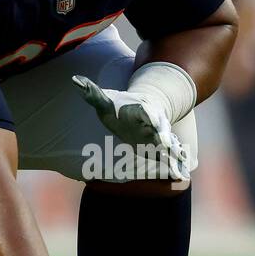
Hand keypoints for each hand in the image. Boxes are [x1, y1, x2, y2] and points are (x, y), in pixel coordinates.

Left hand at [72, 74, 189, 182]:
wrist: (141, 106)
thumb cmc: (120, 105)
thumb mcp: (105, 100)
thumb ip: (92, 93)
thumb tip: (74, 80)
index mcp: (140, 109)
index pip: (146, 112)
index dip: (150, 117)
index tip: (154, 123)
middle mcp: (153, 122)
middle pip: (161, 129)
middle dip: (165, 138)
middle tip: (169, 146)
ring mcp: (158, 135)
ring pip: (168, 144)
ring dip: (174, 154)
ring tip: (180, 168)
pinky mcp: (159, 146)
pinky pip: (169, 155)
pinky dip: (175, 165)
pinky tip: (180, 176)